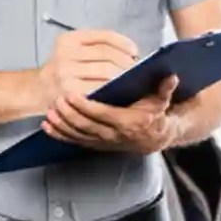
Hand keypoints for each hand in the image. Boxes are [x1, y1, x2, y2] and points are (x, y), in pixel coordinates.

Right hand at [35, 29, 139, 112]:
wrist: (37, 90)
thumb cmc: (61, 70)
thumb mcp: (71, 49)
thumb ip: (94, 46)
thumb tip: (130, 52)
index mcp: (68, 40)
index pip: (103, 37)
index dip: (124, 43)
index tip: (135, 52)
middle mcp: (65, 54)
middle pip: (107, 55)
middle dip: (126, 62)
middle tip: (136, 70)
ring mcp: (67, 75)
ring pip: (106, 72)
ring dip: (124, 76)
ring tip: (131, 80)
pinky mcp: (71, 93)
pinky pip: (100, 89)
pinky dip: (114, 89)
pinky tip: (120, 91)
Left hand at [42, 75, 185, 154]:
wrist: (155, 138)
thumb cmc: (155, 115)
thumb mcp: (161, 101)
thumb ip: (165, 88)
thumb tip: (171, 77)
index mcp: (127, 122)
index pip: (102, 113)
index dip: (85, 105)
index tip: (72, 94)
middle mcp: (113, 135)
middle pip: (86, 125)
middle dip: (69, 114)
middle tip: (56, 101)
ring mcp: (103, 141)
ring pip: (78, 135)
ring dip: (62, 125)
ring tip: (48, 114)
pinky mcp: (96, 144)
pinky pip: (75, 141)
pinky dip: (60, 135)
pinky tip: (48, 127)